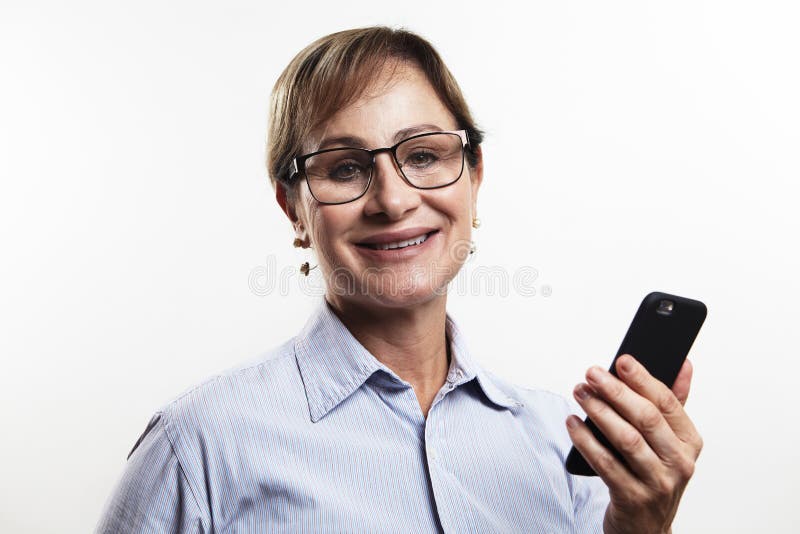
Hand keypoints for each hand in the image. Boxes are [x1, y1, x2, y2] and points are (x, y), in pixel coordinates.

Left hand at [566, 355, 702, 533]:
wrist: (646, 528)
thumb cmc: (653, 475)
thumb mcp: (670, 442)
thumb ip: (674, 403)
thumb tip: (683, 363)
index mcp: (689, 442)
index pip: (667, 403)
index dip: (643, 379)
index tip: (622, 361)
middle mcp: (679, 463)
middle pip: (646, 418)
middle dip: (616, 391)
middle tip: (592, 374)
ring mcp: (657, 483)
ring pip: (626, 439)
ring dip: (599, 411)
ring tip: (580, 393)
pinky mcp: (632, 498)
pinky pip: (605, 463)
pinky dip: (586, 440)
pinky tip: (573, 424)